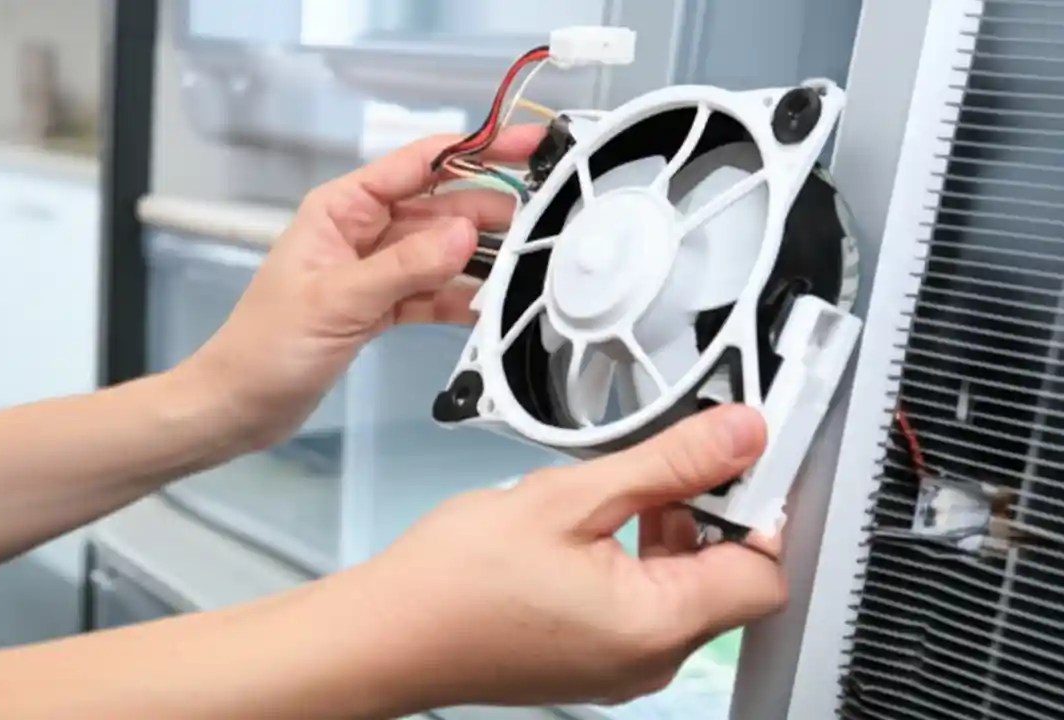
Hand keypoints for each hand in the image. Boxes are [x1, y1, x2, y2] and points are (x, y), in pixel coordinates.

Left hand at [181, 127, 544, 450]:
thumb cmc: (267, 347)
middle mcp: (361, 231)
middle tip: (537, 226)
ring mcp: (373, 270)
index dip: (476, 149)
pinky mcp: (379, 307)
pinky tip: (488, 307)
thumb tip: (465, 234)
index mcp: (342, 208)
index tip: (524, 146)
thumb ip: (404, 267)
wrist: (239, 404)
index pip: (418, 164)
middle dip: (486, 211)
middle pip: (438, 207)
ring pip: (439, 252)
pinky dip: (457, 300)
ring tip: (523, 266)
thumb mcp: (338, 301)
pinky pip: (430, 293)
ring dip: (478, 259)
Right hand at [329, 404, 784, 710]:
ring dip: (667, 531)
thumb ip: (668, 463)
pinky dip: (635, 558)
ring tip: (610, 490)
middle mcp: (650, 660)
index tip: (734, 458)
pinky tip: (590, 524)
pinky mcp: (594, 659)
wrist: (388, 632)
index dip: (757, 508)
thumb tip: (740, 436)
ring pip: (683, 589)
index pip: (765, 572)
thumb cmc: (457, 578)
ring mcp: (622, 666)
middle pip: (726, 579)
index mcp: (657, 626)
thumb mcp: (569, 497)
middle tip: (662, 460)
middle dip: (706, 512)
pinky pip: (645, 605)